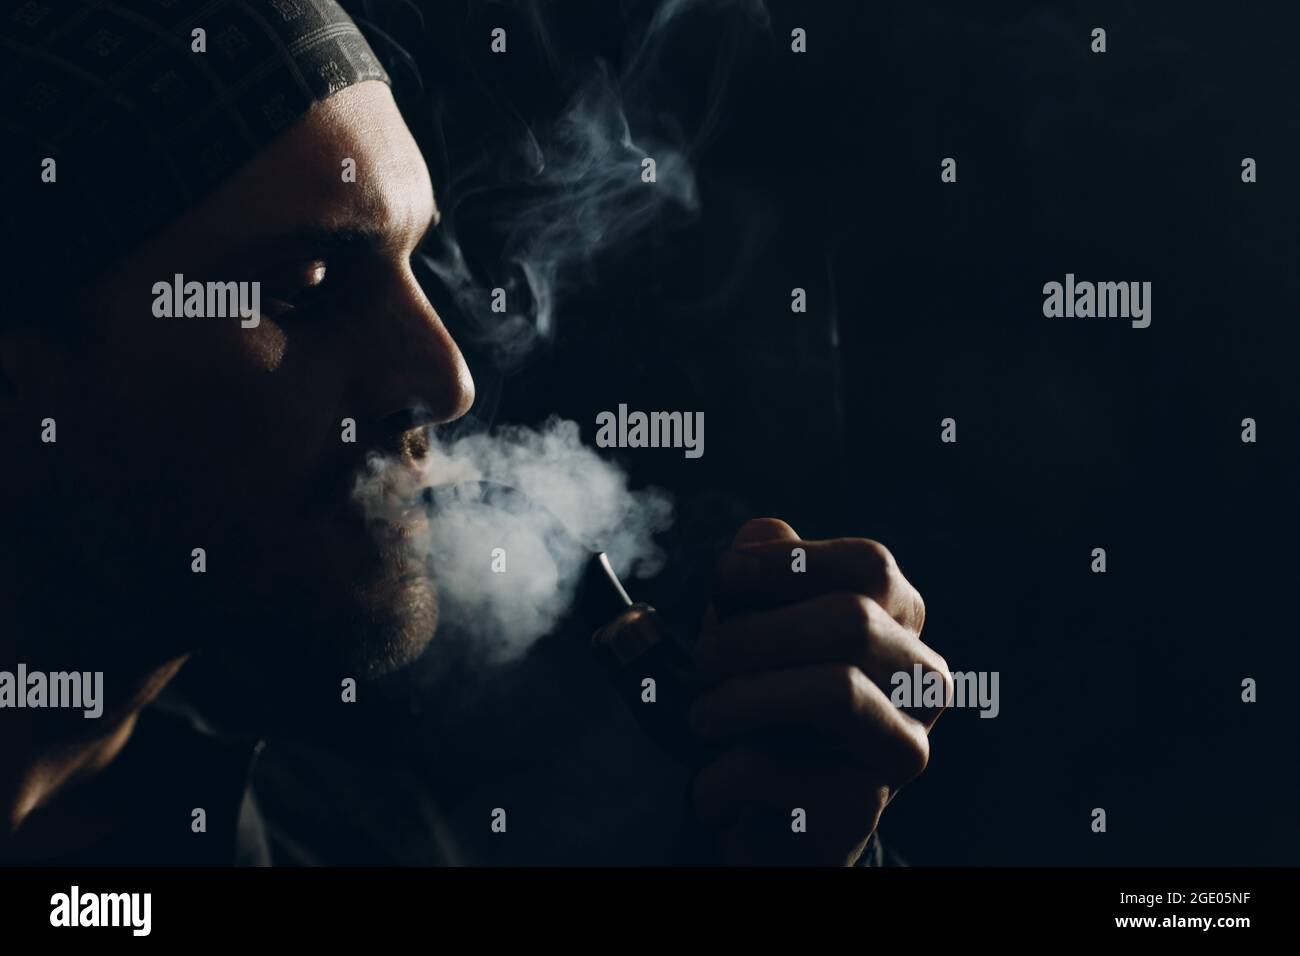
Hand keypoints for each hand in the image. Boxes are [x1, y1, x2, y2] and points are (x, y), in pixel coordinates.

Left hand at [687, 518, 950, 864]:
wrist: (769, 819)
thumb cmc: (762, 704)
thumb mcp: (752, 631)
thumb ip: (755, 578)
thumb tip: (758, 538)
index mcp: (899, 624)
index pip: (871, 566)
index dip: (790, 562)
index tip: (722, 576)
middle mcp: (921, 682)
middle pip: (850, 620)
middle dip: (749, 635)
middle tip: (701, 666)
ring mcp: (901, 749)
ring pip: (832, 692)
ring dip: (737, 700)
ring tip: (703, 718)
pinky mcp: (861, 810)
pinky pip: (774, 770)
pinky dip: (719, 776)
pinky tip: (717, 788)